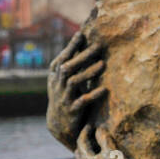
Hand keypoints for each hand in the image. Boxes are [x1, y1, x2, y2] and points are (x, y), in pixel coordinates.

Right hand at [46, 32, 106, 149]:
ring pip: (74, 82)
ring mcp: (64, 98)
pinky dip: (93, 95)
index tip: (82, 34)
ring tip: (103, 64)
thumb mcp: (65, 80)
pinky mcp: (72, 111)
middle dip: (82, 56)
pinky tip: (104, 90)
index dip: (71, 46)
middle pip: (68, 67)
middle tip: (98, 46)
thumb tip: (83, 41)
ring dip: (88, 72)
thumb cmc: (67, 96)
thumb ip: (72, 64)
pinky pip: (82, 102)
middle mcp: (57, 85)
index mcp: (55, 76)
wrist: (60, 125)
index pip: (62, 58)